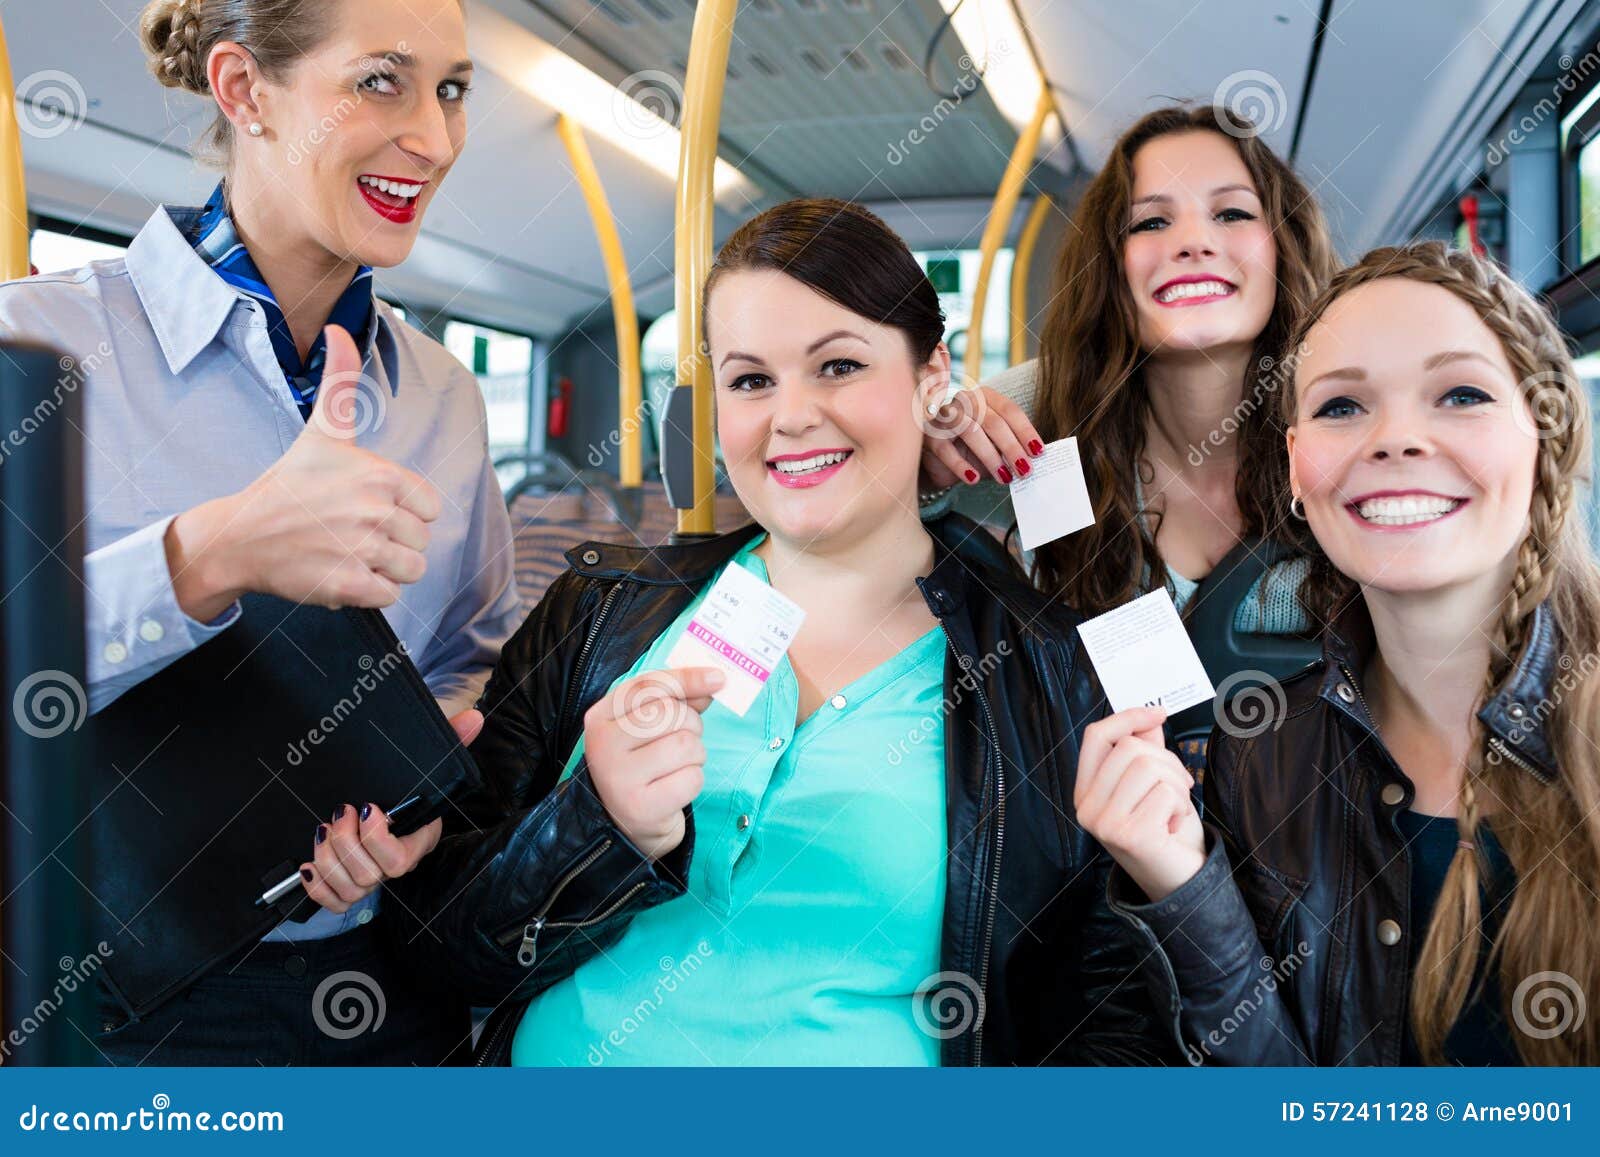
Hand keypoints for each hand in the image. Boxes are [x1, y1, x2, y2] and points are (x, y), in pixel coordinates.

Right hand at [164, 326, 442, 621]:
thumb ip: (341, 382)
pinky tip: (341, 572)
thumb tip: (339, 329)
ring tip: (348, 551)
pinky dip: (369, 591)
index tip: (368, 506)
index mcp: (380, 475)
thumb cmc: (288, 485)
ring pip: (411, 570)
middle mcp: (375, 511)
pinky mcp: (349, 585)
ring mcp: (363, 550)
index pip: (429, 507)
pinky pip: (390, 596)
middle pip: (421, 542)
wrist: (241, 535)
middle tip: (351, 531)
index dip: (404, 512)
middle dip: (392, 542)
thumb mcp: (322, 431)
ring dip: (384, 569)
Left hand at [296, 708, 479, 912]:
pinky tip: (308, 863)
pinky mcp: (347, 885)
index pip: (399, 861)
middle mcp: (394, 863)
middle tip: (340, 811)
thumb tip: (473, 718)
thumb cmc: (408, 780)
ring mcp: (371, 877)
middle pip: (369, 877)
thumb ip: (450, 740)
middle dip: (345, 843)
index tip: (367, 806)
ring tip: (322, 830)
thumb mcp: (427, 759)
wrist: (385, 795)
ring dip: (328, 860)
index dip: (376, 840)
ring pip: (349, 890)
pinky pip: (333, 903)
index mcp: (416, 839)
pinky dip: (317, 887)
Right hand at [583, 668, 723, 860]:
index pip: (648, 686)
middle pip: (672, 714)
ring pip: (686, 745)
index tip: (719, 678)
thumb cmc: (645, 763)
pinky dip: (694, 781)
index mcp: (601, 716)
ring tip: (678, 766)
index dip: (688, 678)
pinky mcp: (640, 807)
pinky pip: (692, 778)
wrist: (628, 821)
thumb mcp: (649, 725)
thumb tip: (714, 682)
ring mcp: (618, 777)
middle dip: (692, 726)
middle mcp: (602, 744)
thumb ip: (677, 699)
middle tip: (684, 742)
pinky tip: (675, 788)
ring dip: (695, 755)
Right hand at [920, 385, 1043, 488]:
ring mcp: (944, 415)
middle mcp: (965, 400)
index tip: (1038, 452)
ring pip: (970, 431)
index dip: (1025, 431)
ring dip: (990, 456)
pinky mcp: (930, 435)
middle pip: (993, 421)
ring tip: (1004, 477)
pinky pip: (945, 449)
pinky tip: (974, 479)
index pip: (1010, 410)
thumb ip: (1013, 448)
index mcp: (986, 397)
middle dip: (1012, 447)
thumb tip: (1035, 460)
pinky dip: (961, 466)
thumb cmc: (972, 450)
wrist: (939, 461)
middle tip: (1024, 469)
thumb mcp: (996, 446)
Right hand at [1074, 706, 1205, 901]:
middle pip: (1130, 748)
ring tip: (1174, 808)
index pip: (1096, 736)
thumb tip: (1150, 718)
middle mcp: (1086, 807)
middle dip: (1167, 760)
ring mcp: (1104, 823)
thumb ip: (1147, 751)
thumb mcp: (1154, 785)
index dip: (1128, 717)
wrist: (1180, 883)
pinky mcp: (1129, 835)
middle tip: (1179, 786)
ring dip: (1177, 784)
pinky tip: (1173, 826)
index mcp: (1086, 791)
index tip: (1158, 713)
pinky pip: (1165, 792)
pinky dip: (1181, 805)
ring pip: (1149, 766)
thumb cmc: (1166, 832)